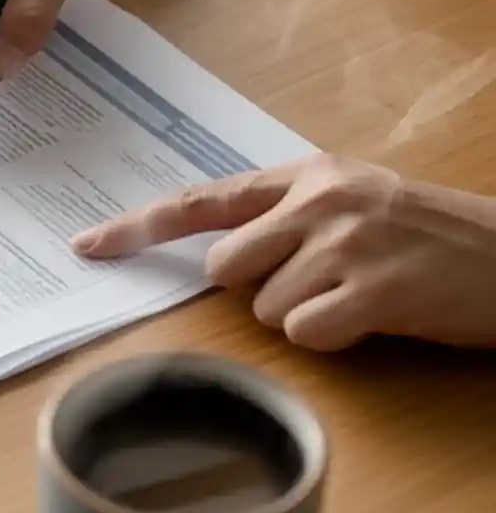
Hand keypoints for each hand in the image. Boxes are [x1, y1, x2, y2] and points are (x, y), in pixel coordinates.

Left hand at [72, 154, 495, 351]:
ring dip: (305, 316)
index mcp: (305, 173)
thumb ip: (281, 215)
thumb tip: (215, 255)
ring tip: (359, 293)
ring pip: (264, 308)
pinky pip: (305, 334)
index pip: (201, 200)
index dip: (139, 226)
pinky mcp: (373, 288)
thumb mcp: (351, 198)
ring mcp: (347, 241)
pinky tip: (375, 316)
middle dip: (260, 287)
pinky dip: (333, 339)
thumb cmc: (425, 236)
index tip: (87, 245)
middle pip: (223, 266)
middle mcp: (319, 199)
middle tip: (321, 279)